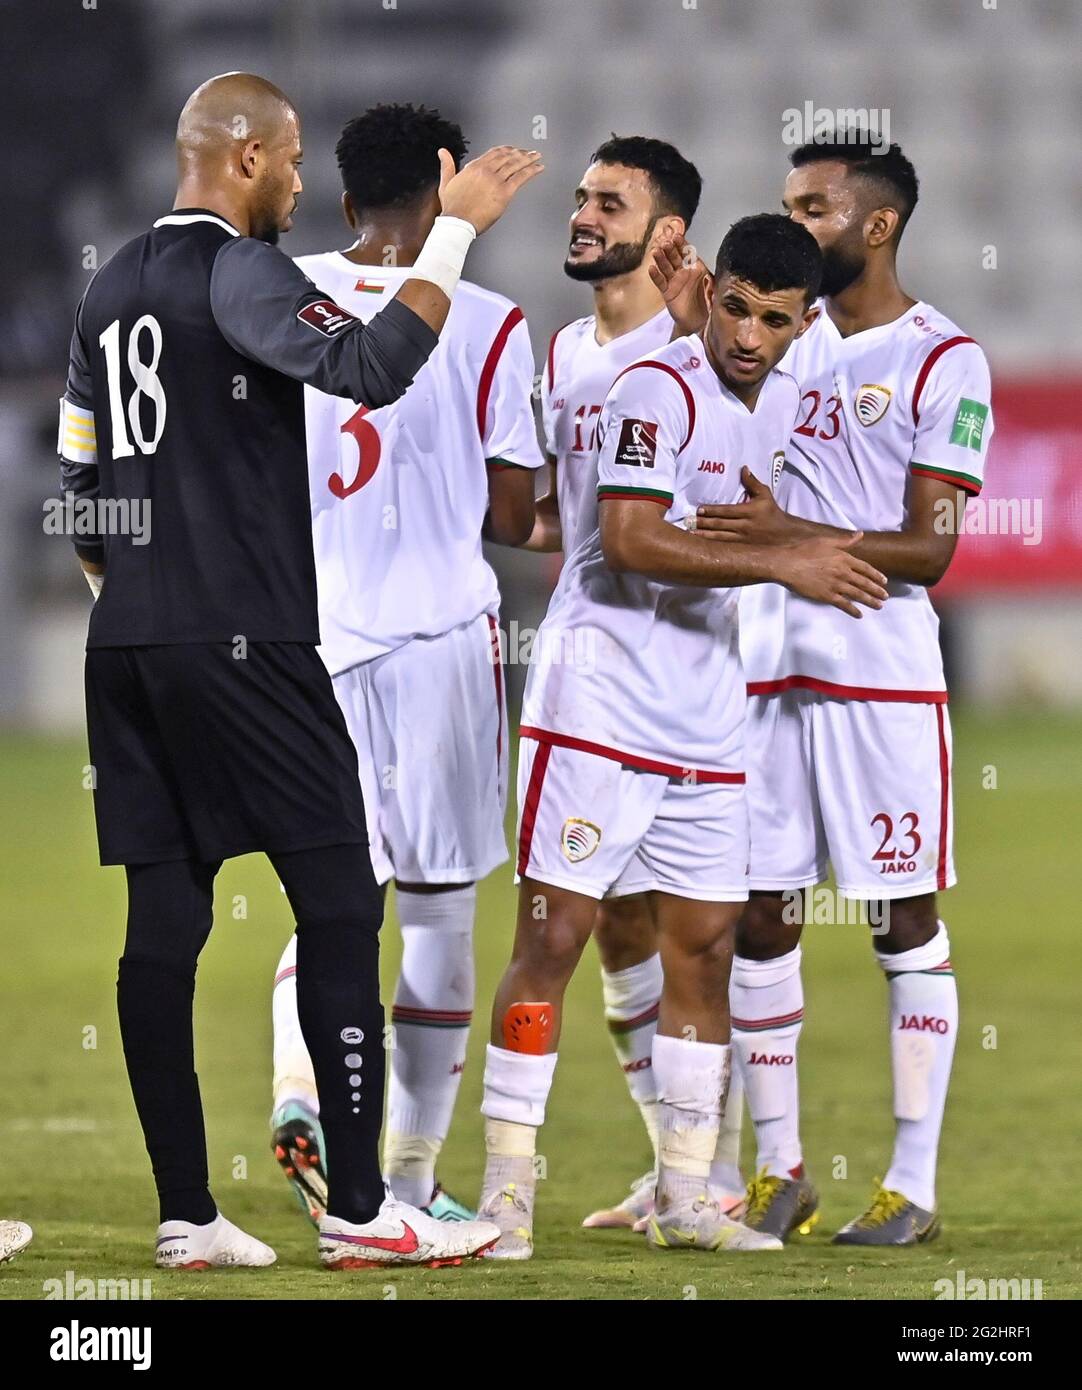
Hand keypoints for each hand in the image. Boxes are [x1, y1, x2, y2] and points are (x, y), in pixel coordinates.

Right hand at [438, 146, 543, 233]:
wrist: (457, 222)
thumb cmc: (452, 208)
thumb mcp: (446, 182)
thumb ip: (447, 166)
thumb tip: (443, 152)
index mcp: (474, 167)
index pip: (494, 153)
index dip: (506, 150)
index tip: (512, 150)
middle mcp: (486, 170)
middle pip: (507, 157)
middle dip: (519, 153)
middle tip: (528, 152)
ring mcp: (496, 181)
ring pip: (515, 164)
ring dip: (528, 159)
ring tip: (536, 157)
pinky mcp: (504, 193)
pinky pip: (521, 177)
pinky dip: (532, 170)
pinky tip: (539, 168)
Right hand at [649, 234, 709, 335]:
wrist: (700, 321)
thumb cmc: (707, 302)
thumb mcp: (713, 286)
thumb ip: (714, 275)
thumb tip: (721, 267)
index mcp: (695, 266)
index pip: (687, 252)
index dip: (681, 244)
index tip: (677, 236)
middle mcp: (683, 271)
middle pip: (674, 257)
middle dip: (670, 248)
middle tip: (666, 242)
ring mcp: (674, 280)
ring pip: (665, 267)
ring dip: (660, 259)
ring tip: (656, 252)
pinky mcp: (667, 292)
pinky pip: (660, 282)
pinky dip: (656, 275)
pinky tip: (652, 268)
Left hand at [694, 467, 800, 544]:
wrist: (784, 534)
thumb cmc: (772, 512)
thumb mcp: (765, 495)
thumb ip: (752, 482)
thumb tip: (743, 468)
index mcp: (749, 511)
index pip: (727, 511)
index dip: (713, 511)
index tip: (699, 509)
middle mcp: (745, 526)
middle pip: (721, 524)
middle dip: (704, 523)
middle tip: (690, 521)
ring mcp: (743, 539)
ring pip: (720, 537)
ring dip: (705, 535)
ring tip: (691, 533)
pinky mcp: (742, 547)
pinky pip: (724, 546)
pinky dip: (712, 545)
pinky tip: (701, 544)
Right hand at [774, 532, 888, 617]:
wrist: (788, 564)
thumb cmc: (804, 550)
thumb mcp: (826, 541)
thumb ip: (845, 541)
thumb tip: (860, 534)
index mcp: (844, 558)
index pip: (865, 568)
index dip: (876, 575)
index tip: (884, 581)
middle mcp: (843, 572)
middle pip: (864, 583)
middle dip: (877, 590)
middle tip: (885, 597)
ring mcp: (836, 585)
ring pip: (858, 594)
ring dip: (870, 601)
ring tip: (879, 606)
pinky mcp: (827, 596)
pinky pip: (844, 605)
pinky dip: (853, 610)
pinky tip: (859, 614)